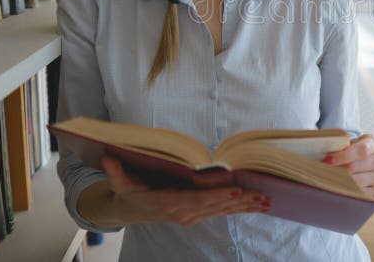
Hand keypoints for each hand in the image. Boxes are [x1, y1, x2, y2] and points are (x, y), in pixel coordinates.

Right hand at [100, 155, 270, 225]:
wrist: (127, 210)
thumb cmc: (127, 192)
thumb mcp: (118, 182)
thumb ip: (115, 172)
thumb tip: (107, 158)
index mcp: (168, 202)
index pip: (196, 200)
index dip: (217, 196)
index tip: (236, 189)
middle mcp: (183, 212)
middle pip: (215, 206)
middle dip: (240, 201)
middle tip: (262, 195)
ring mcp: (191, 215)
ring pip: (222, 210)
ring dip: (245, 206)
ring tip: (267, 201)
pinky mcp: (196, 215)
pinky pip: (220, 211)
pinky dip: (240, 208)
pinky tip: (257, 205)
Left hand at [324, 134, 373, 200]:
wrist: (358, 159)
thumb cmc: (350, 149)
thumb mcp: (346, 142)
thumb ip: (339, 146)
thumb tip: (328, 159)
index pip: (362, 150)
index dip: (344, 156)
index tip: (329, 160)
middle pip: (356, 167)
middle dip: (337, 170)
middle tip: (324, 171)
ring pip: (357, 182)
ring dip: (340, 182)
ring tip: (330, 178)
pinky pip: (361, 195)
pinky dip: (348, 192)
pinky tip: (340, 187)